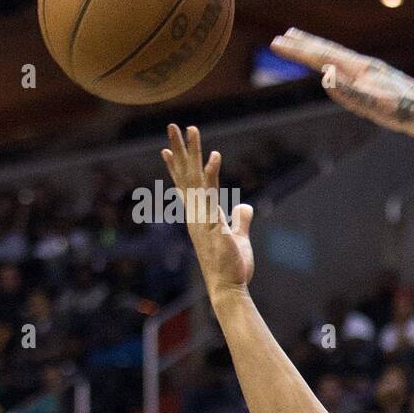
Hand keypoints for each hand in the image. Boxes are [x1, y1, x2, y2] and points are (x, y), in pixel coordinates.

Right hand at [161, 124, 252, 301]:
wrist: (228, 287)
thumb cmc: (231, 265)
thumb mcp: (238, 236)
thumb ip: (240, 219)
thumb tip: (244, 205)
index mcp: (201, 215)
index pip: (189, 185)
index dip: (179, 166)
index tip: (169, 147)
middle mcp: (197, 213)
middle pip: (187, 175)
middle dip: (181, 149)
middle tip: (173, 125)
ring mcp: (203, 217)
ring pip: (196, 178)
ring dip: (194, 153)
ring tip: (191, 129)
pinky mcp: (213, 223)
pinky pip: (212, 194)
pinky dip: (212, 175)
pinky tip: (215, 156)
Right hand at [269, 28, 413, 140]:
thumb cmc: (405, 114)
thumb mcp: (375, 106)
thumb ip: (348, 92)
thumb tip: (324, 74)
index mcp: (360, 69)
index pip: (322, 57)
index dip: (299, 52)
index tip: (276, 43)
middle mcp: (365, 66)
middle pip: (329, 51)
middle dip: (305, 45)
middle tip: (283, 37)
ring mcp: (374, 71)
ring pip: (341, 56)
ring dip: (320, 49)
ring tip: (306, 43)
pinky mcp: (381, 79)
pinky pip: (352, 66)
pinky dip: (337, 60)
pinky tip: (337, 65)